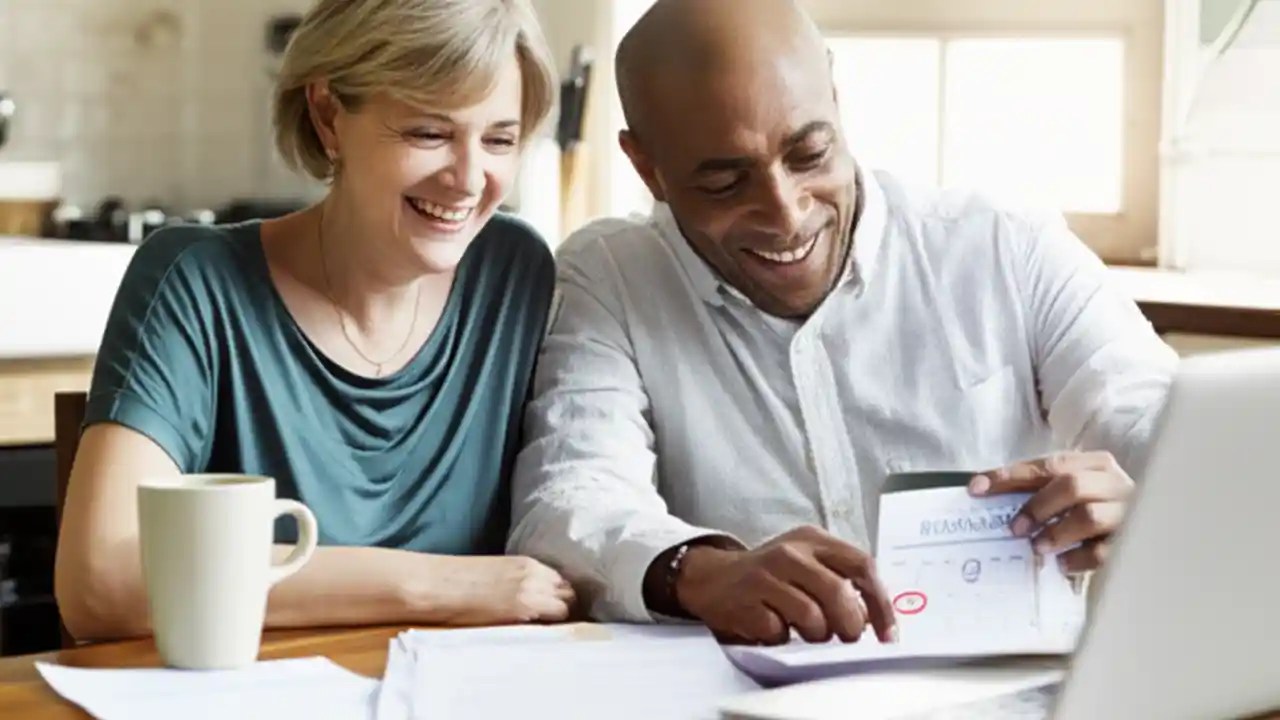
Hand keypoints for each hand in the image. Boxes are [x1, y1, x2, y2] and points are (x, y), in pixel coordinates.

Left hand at [436, 556, 576, 625]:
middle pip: (569, 593)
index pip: (566, 611)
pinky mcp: (517, 559)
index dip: (566, 623)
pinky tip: (535, 591)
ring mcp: (527, 566)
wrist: (434, 586)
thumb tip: (544, 628)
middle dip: (567, 606)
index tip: (561, 632)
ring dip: (558, 592)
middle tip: (557, 621)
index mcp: (529, 602)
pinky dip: (547, 580)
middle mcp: (533, 580)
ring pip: (559, 579)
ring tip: (548, 606)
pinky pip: (546, 570)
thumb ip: (528, 624)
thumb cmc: (460, 615)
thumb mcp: (500, 627)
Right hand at [675, 526, 896, 645]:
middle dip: (850, 626)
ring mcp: (766, 576)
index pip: (861, 565)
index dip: (880, 603)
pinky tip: (774, 627)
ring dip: (815, 635)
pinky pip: (780, 633)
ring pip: (812, 618)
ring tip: (804, 630)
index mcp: (812, 539)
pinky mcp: (746, 601)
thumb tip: (873, 616)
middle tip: (847, 638)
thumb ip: (839, 578)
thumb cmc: (771, 575)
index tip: (888, 633)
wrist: (713, 577)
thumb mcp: (806, 562)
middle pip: (839, 594)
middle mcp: (790, 553)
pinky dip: (782, 638)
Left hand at [969, 451, 1133, 573]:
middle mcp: (1115, 484)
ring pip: (1089, 516)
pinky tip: (1063, 564)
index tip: (977, 487)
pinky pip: (1104, 552)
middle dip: (1036, 506)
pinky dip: (1078, 558)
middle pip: (1072, 485)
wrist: (1157, 537)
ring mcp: (1129, 514)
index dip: (1009, 475)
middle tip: (1014, 528)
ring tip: (1037, 546)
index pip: (1048, 465)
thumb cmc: (1104, 512)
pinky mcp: (1134, 544)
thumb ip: (1044, 492)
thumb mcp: (1076, 495)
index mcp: (1096, 465)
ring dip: (1056, 532)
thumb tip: (990, 496)